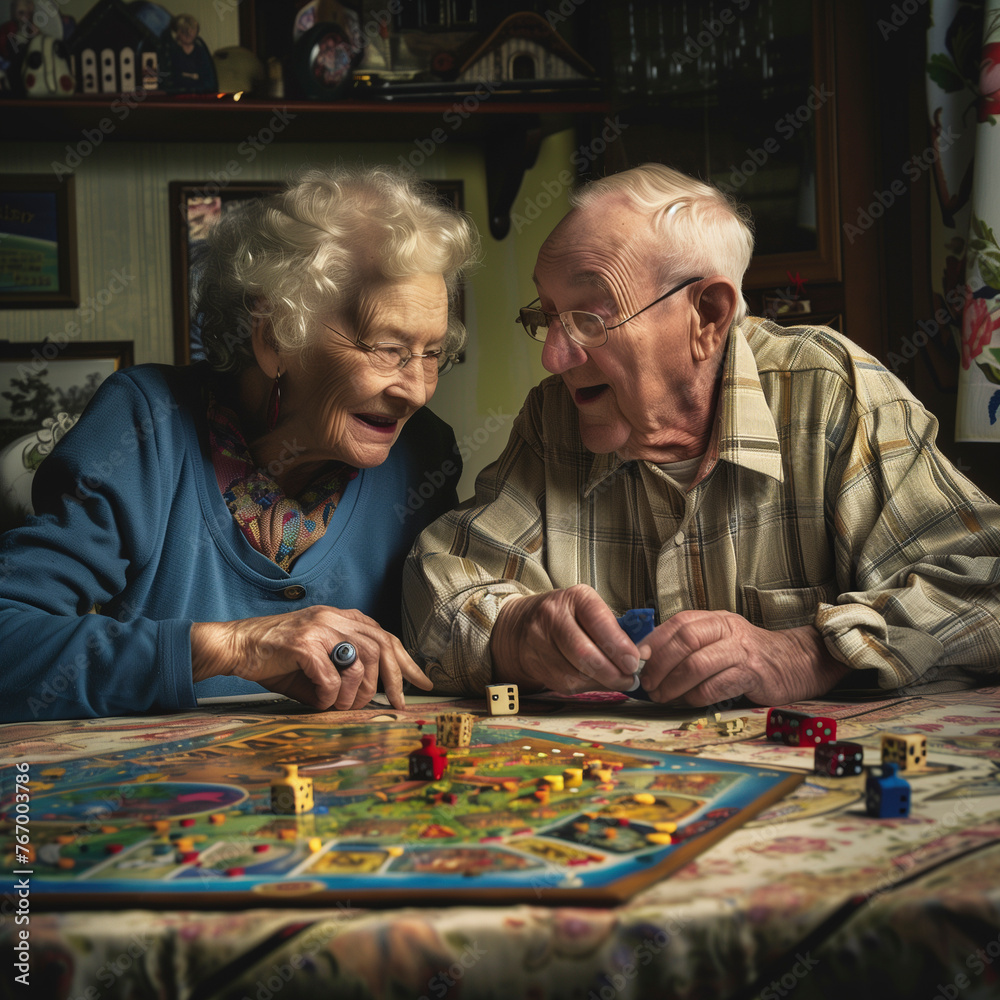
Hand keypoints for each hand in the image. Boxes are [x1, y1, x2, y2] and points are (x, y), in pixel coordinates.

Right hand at [191, 605, 432, 710]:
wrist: (234, 646)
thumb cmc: (274, 657)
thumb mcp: (316, 659)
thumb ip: (343, 670)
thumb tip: (371, 698)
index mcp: (340, 618)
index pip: (385, 637)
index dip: (406, 661)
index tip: (422, 683)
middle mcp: (333, 618)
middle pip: (381, 647)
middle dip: (393, 680)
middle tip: (396, 704)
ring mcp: (318, 628)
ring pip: (360, 664)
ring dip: (356, 694)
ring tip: (344, 707)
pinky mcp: (302, 644)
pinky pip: (330, 678)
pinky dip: (328, 698)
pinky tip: (318, 703)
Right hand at [490, 585, 641, 693]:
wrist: (522, 626)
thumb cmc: (569, 617)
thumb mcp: (590, 610)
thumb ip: (615, 629)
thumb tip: (642, 655)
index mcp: (575, 598)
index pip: (599, 621)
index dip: (619, 646)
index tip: (635, 662)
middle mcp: (553, 617)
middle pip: (584, 653)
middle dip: (613, 672)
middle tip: (631, 679)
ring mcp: (540, 642)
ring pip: (576, 674)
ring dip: (603, 683)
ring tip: (618, 681)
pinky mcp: (537, 666)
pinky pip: (568, 684)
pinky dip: (588, 686)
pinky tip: (597, 681)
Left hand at [636, 610, 850, 705]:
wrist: (796, 662)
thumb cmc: (747, 654)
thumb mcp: (719, 639)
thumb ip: (690, 645)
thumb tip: (648, 660)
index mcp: (714, 619)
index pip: (677, 624)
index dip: (653, 642)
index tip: (637, 660)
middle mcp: (727, 629)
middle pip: (684, 641)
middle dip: (660, 665)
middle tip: (647, 684)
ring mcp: (741, 651)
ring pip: (697, 664)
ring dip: (673, 684)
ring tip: (661, 696)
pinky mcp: (753, 674)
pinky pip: (717, 686)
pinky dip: (696, 696)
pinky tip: (688, 702)